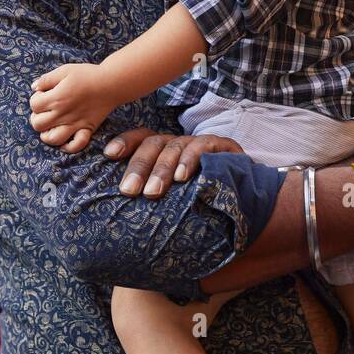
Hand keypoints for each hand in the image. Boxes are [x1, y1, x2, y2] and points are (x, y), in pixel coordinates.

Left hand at [29, 62, 122, 148]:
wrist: (112, 83)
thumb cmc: (88, 75)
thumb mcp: (65, 70)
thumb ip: (46, 79)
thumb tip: (34, 87)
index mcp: (57, 98)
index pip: (34, 105)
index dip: (36, 98)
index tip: (45, 93)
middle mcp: (63, 114)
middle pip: (37, 124)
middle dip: (37, 116)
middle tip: (46, 109)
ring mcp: (75, 124)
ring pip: (52, 139)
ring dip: (47, 133)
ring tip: (52, 125)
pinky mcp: (87, 129)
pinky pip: (76, 145)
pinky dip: (68, 145)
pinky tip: (66, 138)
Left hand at [102, 131, 244, 197]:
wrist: (244, 203)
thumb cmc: (199, 203)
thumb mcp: (170, 200)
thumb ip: (147, 198)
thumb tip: (113, 215)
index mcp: (163, 152)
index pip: (142, 138)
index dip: (125, 142)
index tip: (109, 154)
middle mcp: (179, 145)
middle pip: (154, 143)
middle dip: (139, 166)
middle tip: (129, 191)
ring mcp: (200, 144)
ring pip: (175, 146)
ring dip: (162, 169)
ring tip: (153, 193)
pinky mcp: (223, 147)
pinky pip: (203, 147)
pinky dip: (190, 160)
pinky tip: (182, 177)